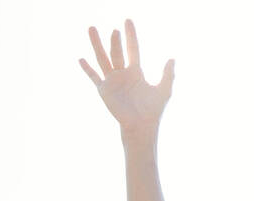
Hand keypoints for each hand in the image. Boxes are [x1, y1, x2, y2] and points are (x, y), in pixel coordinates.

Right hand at [79, 20, 173, 135]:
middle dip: (115, 40)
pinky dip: (87, 69)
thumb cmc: (153, 110)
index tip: (127, 21)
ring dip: (97, 44)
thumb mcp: (163, 90)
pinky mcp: (104, 90)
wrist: (141, 126)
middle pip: (116, 52)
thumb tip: (172, 58)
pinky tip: (81, 59)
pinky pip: (93, 77)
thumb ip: (168, 75)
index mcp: (136, 72)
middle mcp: (122, 73)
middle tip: (115, 30)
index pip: (133, 49)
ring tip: (92, 28)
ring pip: (102, 58)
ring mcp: (112, 81)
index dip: (131, 35)